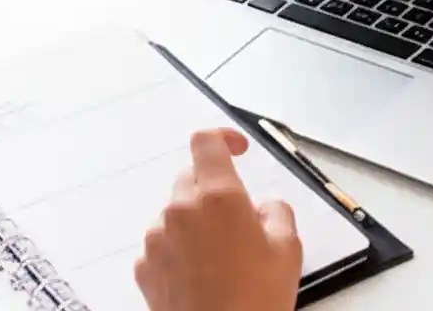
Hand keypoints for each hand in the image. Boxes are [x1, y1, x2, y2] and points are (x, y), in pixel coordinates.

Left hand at [135, 128, 302, 310]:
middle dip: (214, 190)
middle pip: (191, 177)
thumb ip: (277, 213)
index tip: (236, 148)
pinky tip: (201, 275)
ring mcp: (157, 238)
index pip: (206, 142)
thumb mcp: (287, 251)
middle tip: (239, 220)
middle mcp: (180, 210)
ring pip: (176, 212)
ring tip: (222, 258)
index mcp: (218, 196)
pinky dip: (179, 249)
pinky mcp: (145, 265)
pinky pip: (162, 243)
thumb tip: (266, 209)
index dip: (223, 138)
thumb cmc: (254, 302)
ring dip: (196, 223)